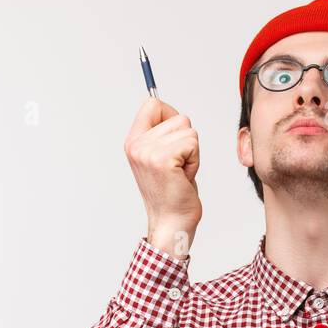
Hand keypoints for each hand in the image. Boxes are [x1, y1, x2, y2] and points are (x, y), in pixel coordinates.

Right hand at [124, 97, 202, 256]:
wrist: (171, 223)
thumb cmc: (171, 194)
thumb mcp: (158, 158)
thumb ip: (160, 136)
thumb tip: (172, 113)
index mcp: (133, 142)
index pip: (152, 104)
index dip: (171, 115)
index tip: (175, 138)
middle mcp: (137, 144)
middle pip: (178, 116)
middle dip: (186, 140)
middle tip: (178, 166)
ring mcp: (148, 151)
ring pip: (188, 130)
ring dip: (192, 152)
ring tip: (180, 172)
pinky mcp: (164, 160)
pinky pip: (193, 144)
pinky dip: (195, 161)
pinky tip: (184, 177)